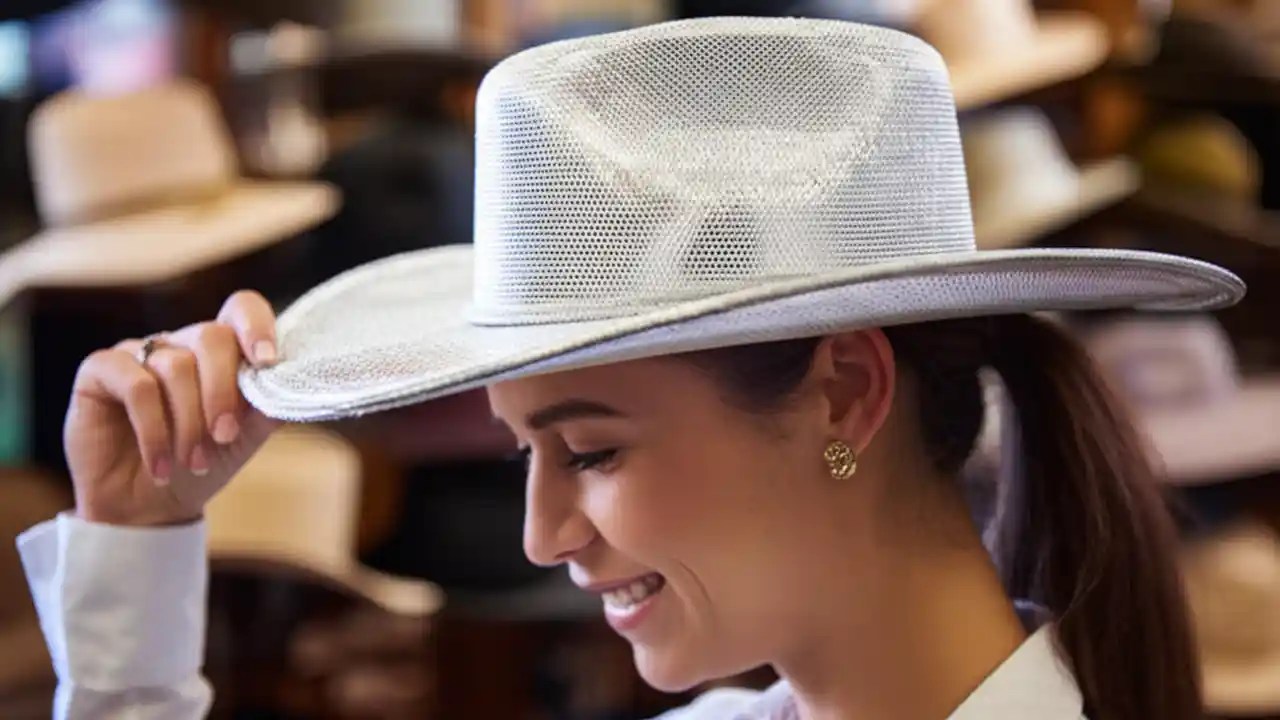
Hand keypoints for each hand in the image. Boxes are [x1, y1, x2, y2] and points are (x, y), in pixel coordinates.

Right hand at [65, 291, 284, 526]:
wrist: (147, 508)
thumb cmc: (200, 466)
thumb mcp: (245, 438)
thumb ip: (268, 406)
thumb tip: (293, 383)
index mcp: (220, 352)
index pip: (241, 310)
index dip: (257, 327)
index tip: (268, 363)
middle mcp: (180, 344)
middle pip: (211, 336)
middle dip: (224, 392)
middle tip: (225, 435)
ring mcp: (138, 353)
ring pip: (176, 366)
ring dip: (189, 423)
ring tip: (193, 462)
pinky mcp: (100, 371)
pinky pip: (136, 384)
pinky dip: (154, 430)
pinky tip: (161, 464)